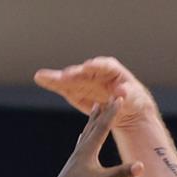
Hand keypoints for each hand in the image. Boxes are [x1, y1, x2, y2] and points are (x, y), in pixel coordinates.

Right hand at [33, 56, 158, 127]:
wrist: (126, 109)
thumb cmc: (134, 100)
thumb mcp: (135, 99)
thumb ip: (128, 95)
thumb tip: (122, 92)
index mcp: (112, 70)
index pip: (104, 66)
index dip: (96, 66)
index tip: (88, 67)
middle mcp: (95, 72)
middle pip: (82, 72)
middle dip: (72, 74)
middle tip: (62, 76)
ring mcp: (84, 81)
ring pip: (69, 79)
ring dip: (56, 78)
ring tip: (41, 76)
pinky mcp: (76, 90)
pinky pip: (64, 87)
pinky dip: (54, 84)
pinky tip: (42, 79)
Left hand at [40, 99, 141, 176]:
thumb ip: (120, 174)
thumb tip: (141, 166)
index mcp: (88, 151)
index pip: (103, 127)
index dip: (112, 112)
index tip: (119, 97)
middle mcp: (81, 150)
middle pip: (94, 125)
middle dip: (103, 111)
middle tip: (108, 95)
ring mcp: (77, 158)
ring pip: (87, 133)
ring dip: (93, 120)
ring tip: (95, 108)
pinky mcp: (74, 166)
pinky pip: (82, 145)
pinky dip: (86, 137)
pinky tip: (84, 138)